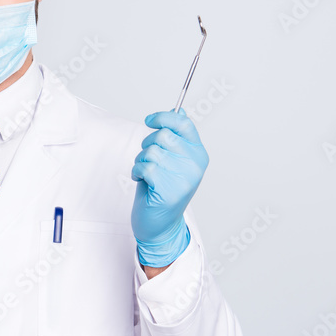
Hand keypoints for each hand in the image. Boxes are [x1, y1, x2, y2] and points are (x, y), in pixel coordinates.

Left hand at [130, 110, 208, 266]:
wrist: (160, 224)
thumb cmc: (162, 189)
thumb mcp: (172, 160)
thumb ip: (176, 137)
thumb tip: (179, 110)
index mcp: (198, 154)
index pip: (184, 124)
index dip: (163, 117)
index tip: (149, 120)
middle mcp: (195, 165)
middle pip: (163, 136)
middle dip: (147, 144)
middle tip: (147, 159)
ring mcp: (184, 179)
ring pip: (151, 151)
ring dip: (140, 160)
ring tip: (145, 172)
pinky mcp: (169, 191)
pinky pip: (145, 167)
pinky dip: (137, 172)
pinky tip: (142, 181)